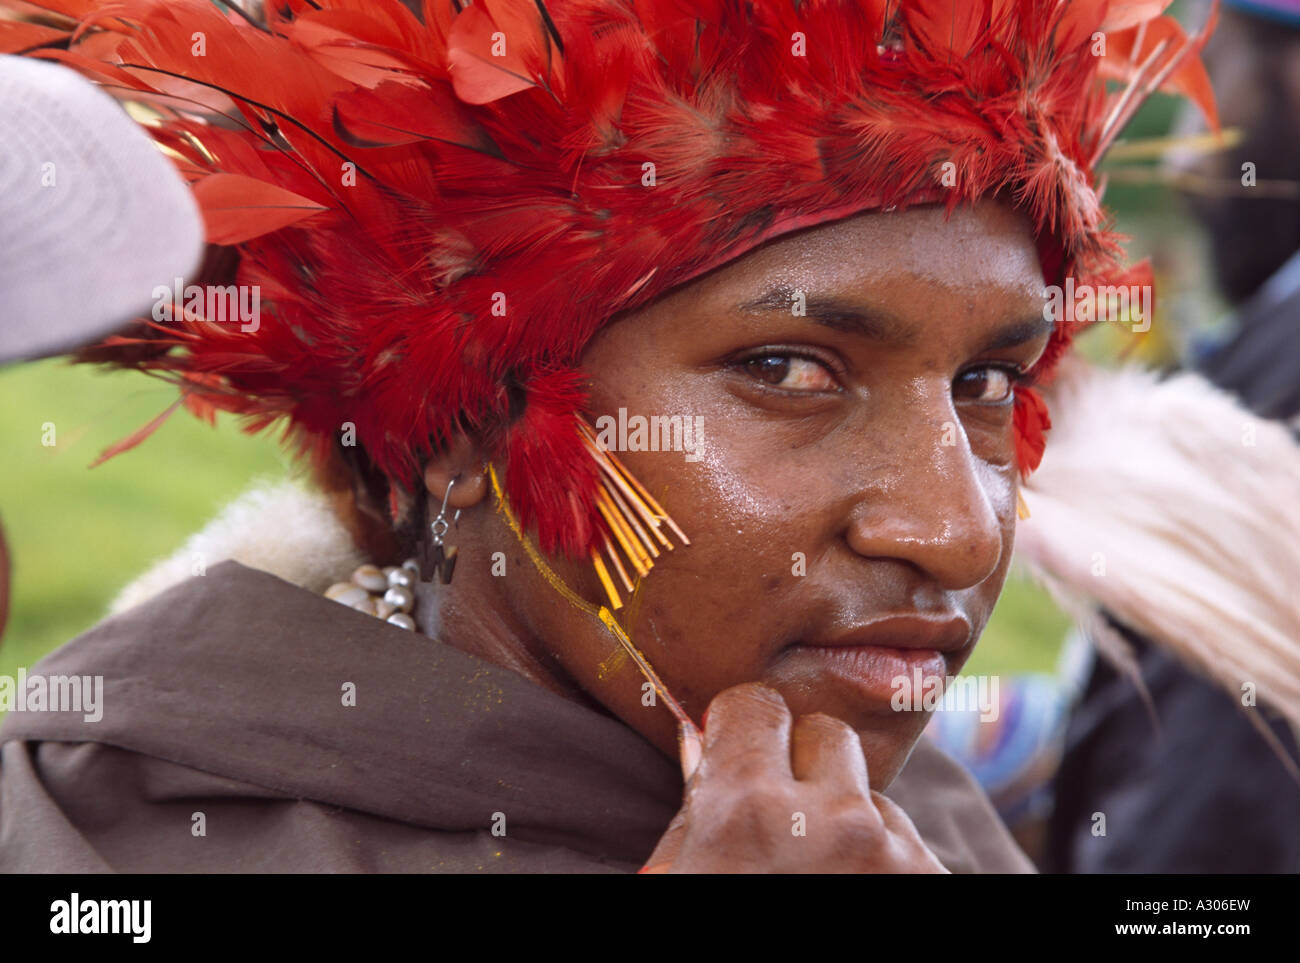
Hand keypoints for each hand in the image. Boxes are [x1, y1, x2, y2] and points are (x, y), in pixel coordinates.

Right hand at [642, 683, 948, 872]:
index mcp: (746, 809)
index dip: (744, 731)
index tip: (739, 754)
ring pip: (871, 790)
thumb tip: (699, 736)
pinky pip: (905, 838)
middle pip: (826, 733)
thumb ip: (694, 802)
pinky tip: (853, 885)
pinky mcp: (931, 877)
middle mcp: (828, 820)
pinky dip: (884, 859)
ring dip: (849, 817)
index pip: (756, 704)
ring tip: (821, 868)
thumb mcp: (679, 872)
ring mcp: (890, 852)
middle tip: (785, 820)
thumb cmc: (708, 928)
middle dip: (805, 767)